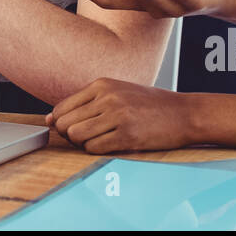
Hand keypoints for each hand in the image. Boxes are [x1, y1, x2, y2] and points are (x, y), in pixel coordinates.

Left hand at [45, 78, 189, 152]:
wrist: (184, 113)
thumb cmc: (150, 104)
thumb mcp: (117, 92)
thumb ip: (86, 103)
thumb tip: (51, 119)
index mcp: (101, 84)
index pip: (61, 108)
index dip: (61, 123)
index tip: (72, 129)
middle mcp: (106, 98)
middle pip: (65, 124)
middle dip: (70, 136)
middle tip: (87, 137)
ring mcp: (117, 116)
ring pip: (76, 137)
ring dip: (83, 144)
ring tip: (100, 140)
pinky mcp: (127, 136)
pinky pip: (94, 148)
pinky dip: (97, 151)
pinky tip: (111, 144)